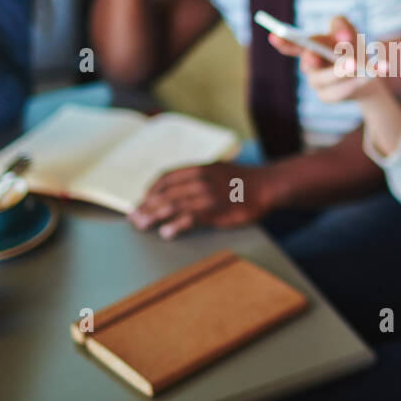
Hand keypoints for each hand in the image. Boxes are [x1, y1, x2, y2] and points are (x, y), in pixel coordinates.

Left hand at [129, 161, 270, 237]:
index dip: (150, 190)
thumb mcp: (216, 169)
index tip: (142, 200)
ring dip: (154, 216)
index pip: (165, 177)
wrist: (266, 186)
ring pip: (173, 206)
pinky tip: (166, 232)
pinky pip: (190, 219)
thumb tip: (173, 188)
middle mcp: (200, 180)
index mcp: (198, 168)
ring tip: (142, 225)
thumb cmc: (241, 181)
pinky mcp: (216, 212)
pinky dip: (175, 226)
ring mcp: (207, 196)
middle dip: (146, 206)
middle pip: (165, 193)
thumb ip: (195, 177)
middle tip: (134, 218)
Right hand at [267, 15, 387, 103]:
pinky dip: (355, 83)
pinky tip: (368, 76)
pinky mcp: (328, 96)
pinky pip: (338, 92)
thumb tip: (343, 37)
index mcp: (310, 47)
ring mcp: (317, 83)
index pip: (292, 45)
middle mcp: (310, 65)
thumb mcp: (348, 30)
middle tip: (320, 56)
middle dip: (313, 59)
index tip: (274, 36)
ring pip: (323, 79)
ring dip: (340, 72)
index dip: (283, 41)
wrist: (367, 74)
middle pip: (308, 63)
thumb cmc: (352, 48)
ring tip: (355, 65)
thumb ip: (341, 25)